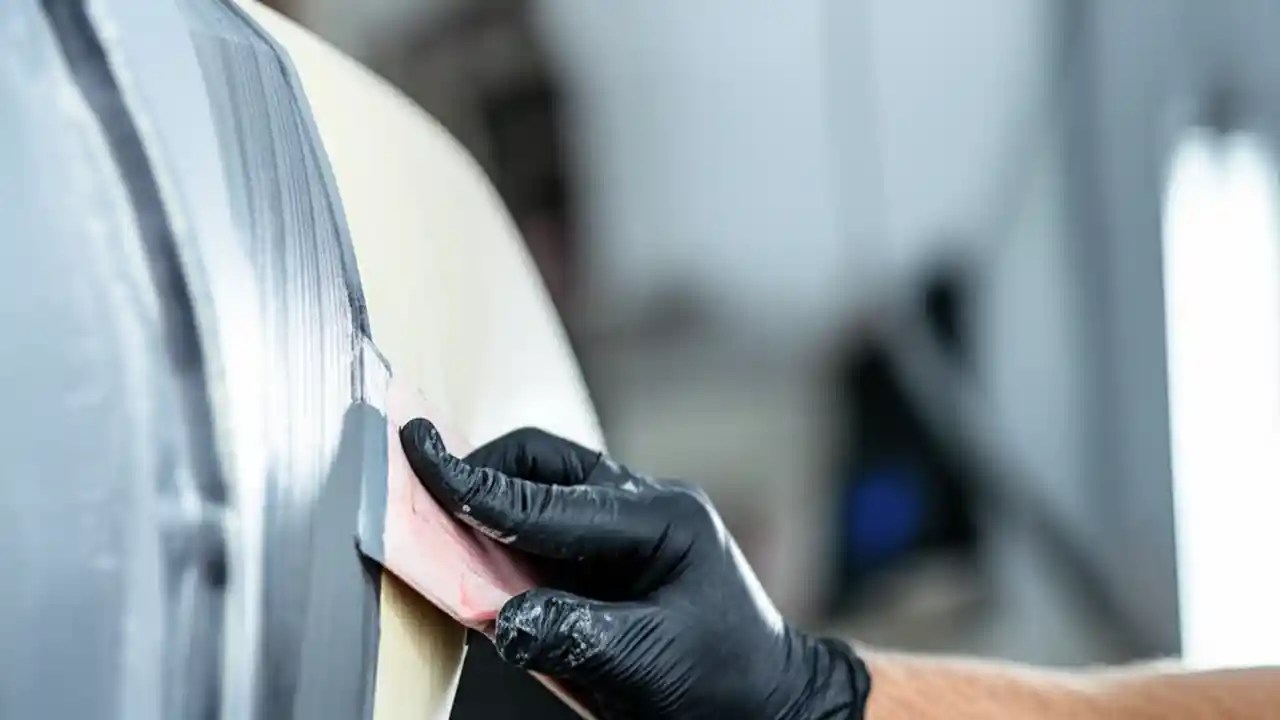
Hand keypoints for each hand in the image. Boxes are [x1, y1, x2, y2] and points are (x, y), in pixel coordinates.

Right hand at [400, 420, 870, 719]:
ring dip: (496, 505)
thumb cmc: (729, 682)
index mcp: (661, 518)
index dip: (476, 487)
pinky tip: (490, 566)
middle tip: (428, 496)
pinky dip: (513, 540)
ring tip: (449, 530)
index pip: (548, 500)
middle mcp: (646, 506)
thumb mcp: (651, 663)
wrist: (772, 704)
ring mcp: (634, 526)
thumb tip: (502, 618)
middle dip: (485, 475)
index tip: (418, 456)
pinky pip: (552, 528)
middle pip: (545, 463)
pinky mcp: (619, 554)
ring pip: (546, 486)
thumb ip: (574, 635)